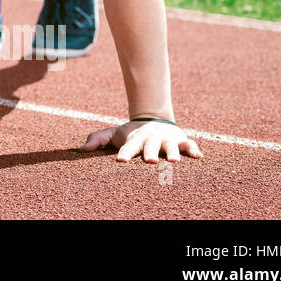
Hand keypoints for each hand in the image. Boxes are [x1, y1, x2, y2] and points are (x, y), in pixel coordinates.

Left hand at [81, 120, 203, 161]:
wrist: (152, 119)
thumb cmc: (131, 134)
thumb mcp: (114, 135)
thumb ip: (98, 139)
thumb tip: (81, 148)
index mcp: (135, 139)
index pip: (128, 147)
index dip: (125, 153)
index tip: (121, 160)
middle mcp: (151, 139)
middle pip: (151, 147)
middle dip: (150, 152)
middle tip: (150, 160)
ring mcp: (167, 139)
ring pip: (171, 146)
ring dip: (173, 152)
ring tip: (174, 160)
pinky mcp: (181, 140)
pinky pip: (189, 144)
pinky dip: (193, 149)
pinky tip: (199, 156)